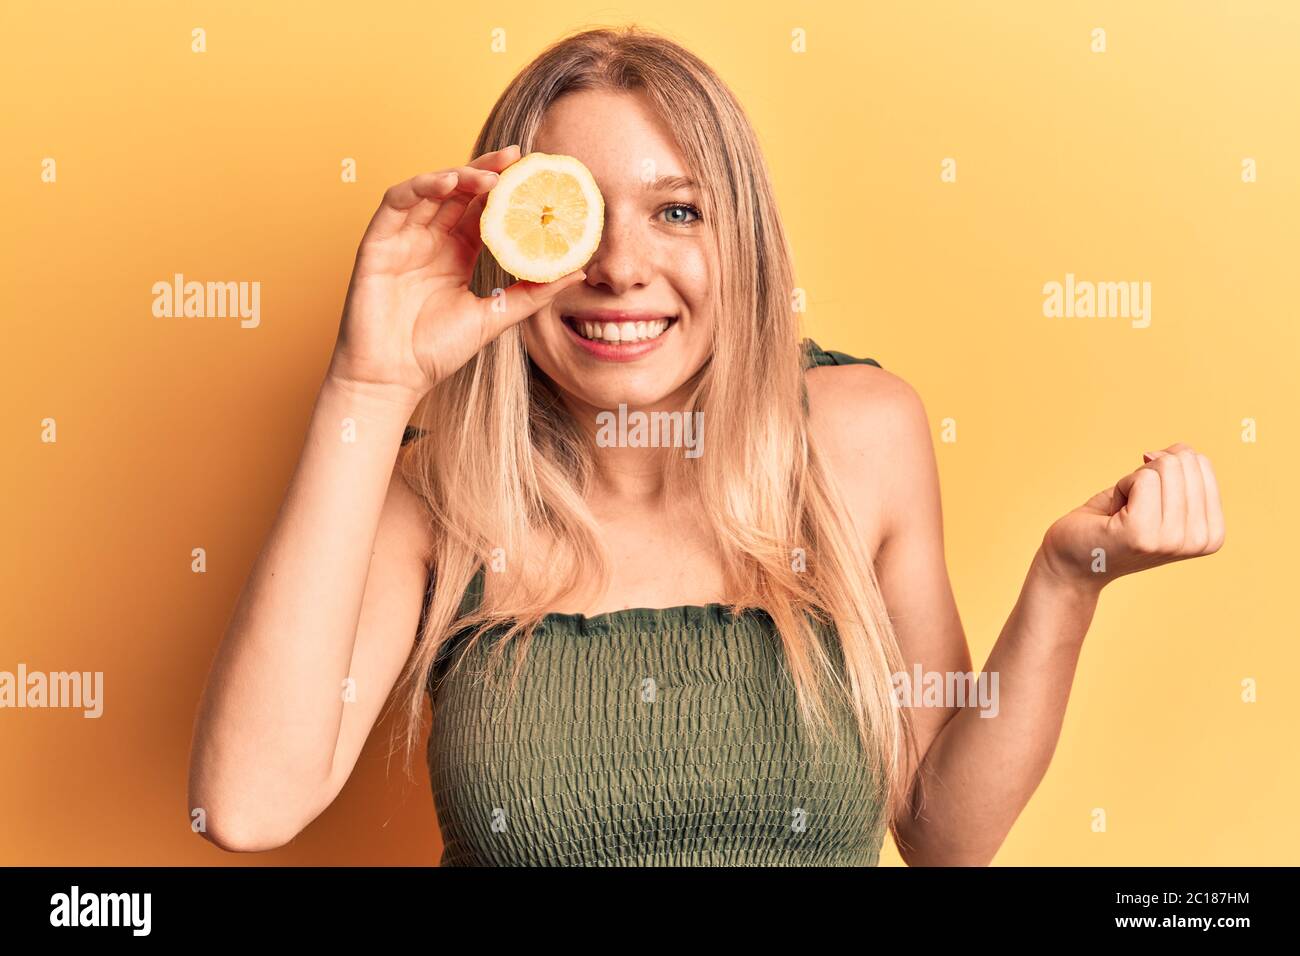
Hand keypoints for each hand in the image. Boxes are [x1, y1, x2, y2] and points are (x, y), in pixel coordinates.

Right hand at [327, 144, 587, 403]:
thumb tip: (579, 272)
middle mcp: (431, 240)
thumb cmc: (436, 351)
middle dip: (487, 170)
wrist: (392, 378)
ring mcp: (404, 238)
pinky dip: (421, 186)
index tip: (534, 174)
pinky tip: (448, 183)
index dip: (506, 189)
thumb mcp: (495, 317)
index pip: (483, 210)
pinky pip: (397, 202)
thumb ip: (533, 293)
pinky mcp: (377, 242)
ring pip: (431, 190)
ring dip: (459, 175)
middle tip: (516, 158)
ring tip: (489, 175)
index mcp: (457, 254)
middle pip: (460, 192)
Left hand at [1038, 442, 1225, 593]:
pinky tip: (1112, 515)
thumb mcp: (1159, 495)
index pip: (1201, 464)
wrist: (1073, 563)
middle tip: (1131, 508)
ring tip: (1122, 513)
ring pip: (1164, 466)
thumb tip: (1181, 448)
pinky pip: (1143, 478)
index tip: (1147, 504)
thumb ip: (1180, 471)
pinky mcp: (1143, 533)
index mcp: (1212, 534)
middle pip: (1184, 462)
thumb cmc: (1112, 525)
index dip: (1164, 472)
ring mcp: (1173, 539)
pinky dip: (1121, 487)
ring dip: (1133, 482)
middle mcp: (1199, 540)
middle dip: (1148, 475)